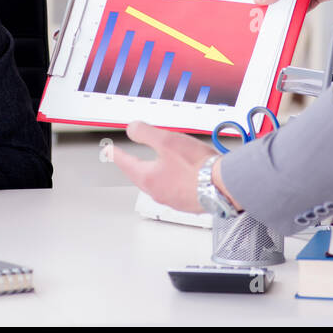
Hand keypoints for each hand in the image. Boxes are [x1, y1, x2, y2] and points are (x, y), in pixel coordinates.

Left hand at [110, 121, 227, 213]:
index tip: (109, 151)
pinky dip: (174, 181)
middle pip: (141, 176)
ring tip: (161, 164)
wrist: (222, 186)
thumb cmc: (196, 166)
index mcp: (148, 178)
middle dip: (136, 165)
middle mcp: (158, 192)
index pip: (125, 163)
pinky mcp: (188, 203)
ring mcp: (173, 200)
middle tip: (131, 159)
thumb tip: (132, 129)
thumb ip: (145, 133)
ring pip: (158, 184)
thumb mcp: (166, 140)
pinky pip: (175, 190)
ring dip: (158, 173)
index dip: (116, 153)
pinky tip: (184, 175)